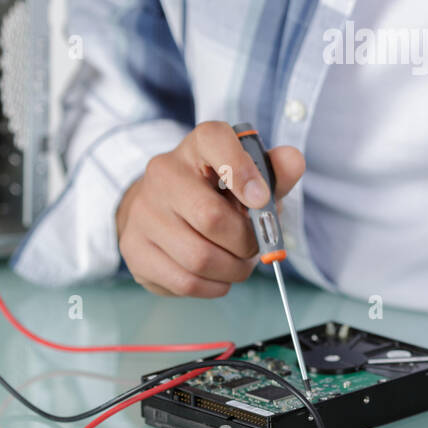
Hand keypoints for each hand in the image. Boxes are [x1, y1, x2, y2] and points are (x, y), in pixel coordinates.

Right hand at [114, 121, 304, 296]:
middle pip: (212, 218)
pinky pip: (184, 282)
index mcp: (197, 145)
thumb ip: (275, 171)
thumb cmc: (215, 191)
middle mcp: (163, 172)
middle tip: (255, 246)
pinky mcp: (134, 249)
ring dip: (233, 270)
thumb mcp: (250, 176)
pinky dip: (213, 287)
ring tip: (239, 264)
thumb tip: (293, 161)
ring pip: (199, 258)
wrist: (161, 208)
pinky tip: (218, 276)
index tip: (261, 199)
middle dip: (246, 242)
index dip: (242, 171)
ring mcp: (144, 212)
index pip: (214, 140)